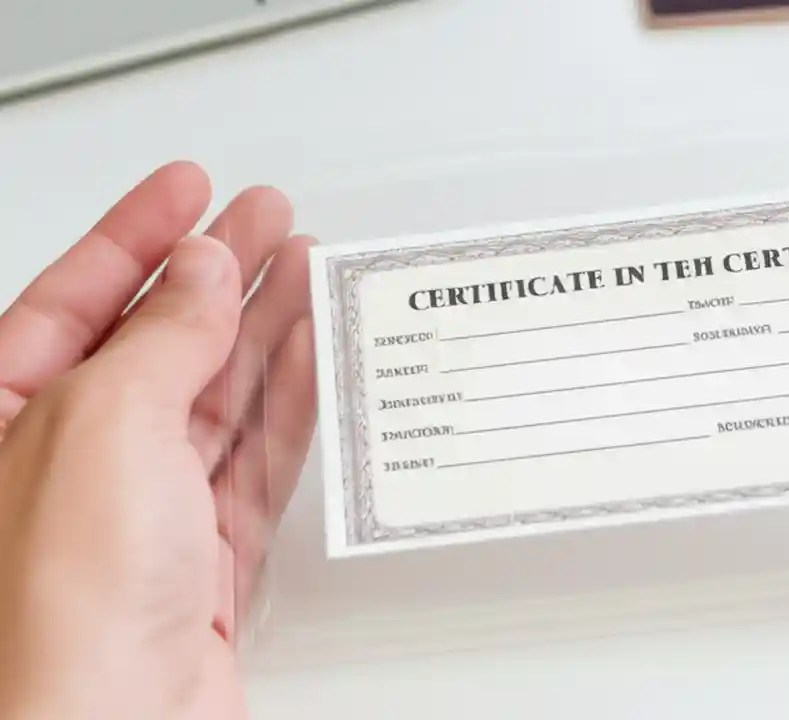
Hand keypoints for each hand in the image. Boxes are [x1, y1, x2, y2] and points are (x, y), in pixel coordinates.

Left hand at [0, 162, 315, 718]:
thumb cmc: (58, 610)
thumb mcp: (103, 423)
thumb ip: (162, 337)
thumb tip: (205, 270)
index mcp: (0, 416)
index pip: (71, 298)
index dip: (135, 231)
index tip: (191, 186)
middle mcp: (66, 462)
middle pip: (155, 342)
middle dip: (215, 274)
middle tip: (268, 219)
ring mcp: (140, 512)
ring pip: (215, 398)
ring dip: (265, 331)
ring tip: (310, 271)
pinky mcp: (203, 558)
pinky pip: (254, 460)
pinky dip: (288, 405)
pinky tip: (311, 357)